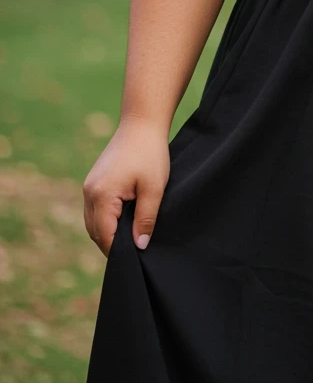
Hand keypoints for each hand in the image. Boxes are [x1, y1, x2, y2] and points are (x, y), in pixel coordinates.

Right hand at [82, 115, 170, 256]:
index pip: (105, 236)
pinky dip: (106, 219)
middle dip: (112, 244)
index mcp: (101, 195)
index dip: (119, 251)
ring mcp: (89, 186)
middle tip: (135, 249)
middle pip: (95, 232)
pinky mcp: (93, 182)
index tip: (137, 258)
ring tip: (131, 236)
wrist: (142, 124)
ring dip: (109, 231)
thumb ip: (146, 219)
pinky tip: (124, 219)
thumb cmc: (150, 154)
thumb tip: (140, 247)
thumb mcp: (154, 188)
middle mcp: (89, 192)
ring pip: (93, 222)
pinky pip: (95, 210)